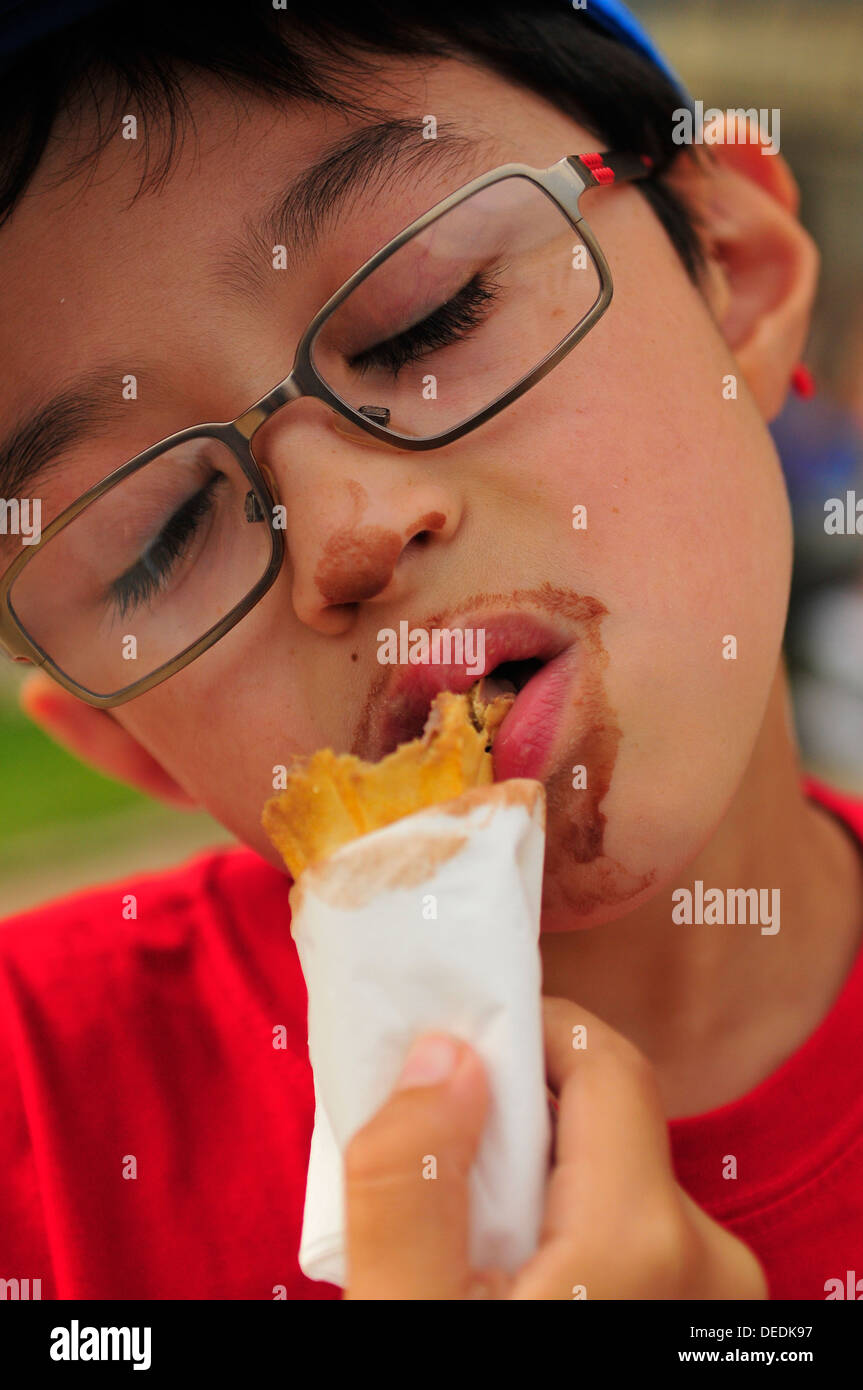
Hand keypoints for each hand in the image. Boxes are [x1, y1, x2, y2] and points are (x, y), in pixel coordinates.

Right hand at [343, 996, 767, 1299]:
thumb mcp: (403, 1314)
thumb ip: (408, 1181)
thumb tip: (444, 1052)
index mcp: (644, 1237)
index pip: (601, 1057)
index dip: (523, 1033)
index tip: (449, 1053)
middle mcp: (708, 1253)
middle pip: (604, 1116)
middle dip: (517, 1113)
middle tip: (440, 1152)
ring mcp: (712, 1291)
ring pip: (615, 1172)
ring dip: (540, 1172)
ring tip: (466, 1220)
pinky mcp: (698, 1311)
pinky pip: (633, 1225)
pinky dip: (570, 1222)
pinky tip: (512, 1263)